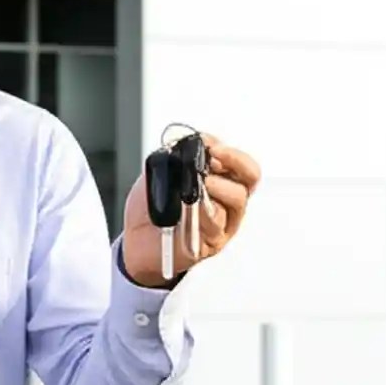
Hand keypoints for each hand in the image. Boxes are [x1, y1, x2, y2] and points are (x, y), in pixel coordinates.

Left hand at [122, 133, 261, 286]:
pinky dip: (205, 212)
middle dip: (234, 162)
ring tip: (199, 184)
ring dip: (218, 186)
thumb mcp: (159, 173)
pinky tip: (191, 206)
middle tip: (211, 160)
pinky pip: (216, 225)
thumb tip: (186, 143)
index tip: (212, 146)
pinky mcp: (211, 242)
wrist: (135, 238)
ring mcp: (222, 222)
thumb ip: (174, 156)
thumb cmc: (152, 207)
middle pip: (249, 178)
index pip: (242, 163)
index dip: (232, 152)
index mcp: (218, 180)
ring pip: (236, 199)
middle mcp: (226, 200)